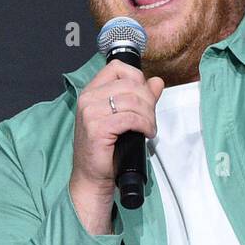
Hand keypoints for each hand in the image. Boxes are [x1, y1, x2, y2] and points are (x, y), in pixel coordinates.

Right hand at [69, 59, 164, 233]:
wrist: (92, 177)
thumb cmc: (105, 149)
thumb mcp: (122, 118)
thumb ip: (140, 98)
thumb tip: (157, 82)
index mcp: (91, 92)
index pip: (118, 68)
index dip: (138, 78)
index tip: (145, 95)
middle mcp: (88, 99)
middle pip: (130, 84)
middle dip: (149, 100)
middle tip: (151, 117)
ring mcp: (90, 113)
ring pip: (133, 101)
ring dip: (149, 115)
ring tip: (150, 127)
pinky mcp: (98, 128)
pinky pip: (131, 118)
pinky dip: (145, 125)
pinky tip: (146, 133)